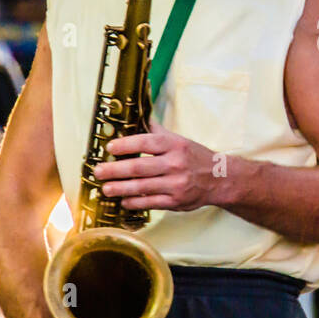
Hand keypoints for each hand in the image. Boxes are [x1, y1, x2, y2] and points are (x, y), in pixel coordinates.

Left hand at [92, 120, 225, 211]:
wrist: (220, 178)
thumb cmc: (194, 157)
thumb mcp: (179, 139)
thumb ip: (156, 131)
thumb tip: (135, 114)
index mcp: (174, 145)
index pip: (146, 142)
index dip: (126, 145)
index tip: (110, 148)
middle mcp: (175, 164)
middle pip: (139, 167)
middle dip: (115, 170)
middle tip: (98, 171)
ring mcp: (176, 184)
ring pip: (142, 187)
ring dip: (120, 188)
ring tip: (105, 188)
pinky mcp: (176, 202)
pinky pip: (150, 203)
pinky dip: (134, 202)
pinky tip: (123, 200)